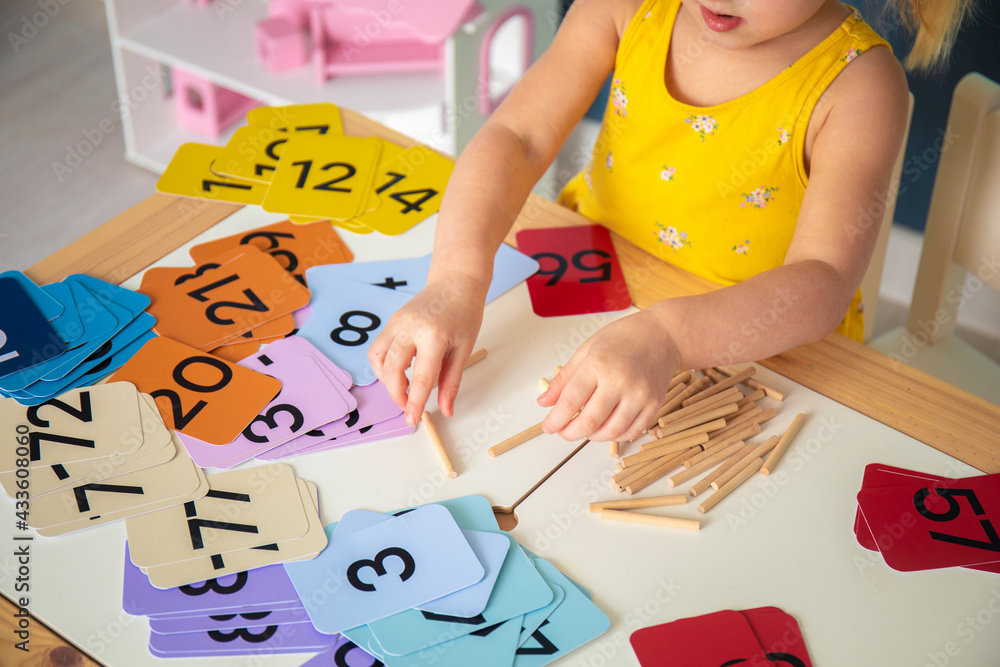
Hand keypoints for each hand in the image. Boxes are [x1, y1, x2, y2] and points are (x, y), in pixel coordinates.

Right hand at [368, 271, 486, 424]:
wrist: (455, 282)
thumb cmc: (464, 313)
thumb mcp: (463, 349)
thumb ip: (451, 382)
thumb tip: (446, 409)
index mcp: (434, 335)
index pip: (420, 377)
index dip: (414, 402)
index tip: (412, 419)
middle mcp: (410, 328)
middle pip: (392, 370)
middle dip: (397, 394)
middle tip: (408, 406)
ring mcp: (397, 323)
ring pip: (378, 360)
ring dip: (386, 380)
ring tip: (403, 389)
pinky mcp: (391, 322)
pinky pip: (377, 349)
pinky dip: (382, 366)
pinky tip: (397, 372)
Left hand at [537, 309, 679, 441]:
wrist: (662, 335)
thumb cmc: (623, 338)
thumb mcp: (586, 350)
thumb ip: (564, 379)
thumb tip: (544, 402)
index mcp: (598, 364)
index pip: (571, 401)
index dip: (556, 420)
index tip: (549, 427)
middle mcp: (620, 381)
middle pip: (589, 422)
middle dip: (570, 433)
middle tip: (563, 432)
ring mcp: (640, 394)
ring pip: (611, 432)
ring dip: (592, 437)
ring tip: (584, 429)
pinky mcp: (655, 404)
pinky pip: (632, 432)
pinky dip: (615, 436)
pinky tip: (606, 428)